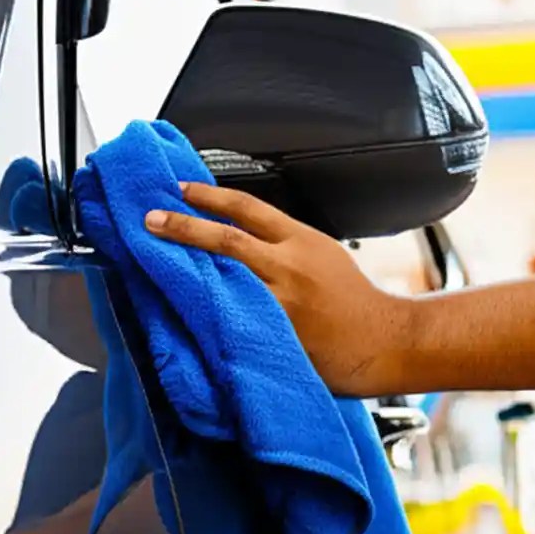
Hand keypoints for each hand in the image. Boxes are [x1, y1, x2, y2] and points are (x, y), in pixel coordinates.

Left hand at [145, 182, 414, 396]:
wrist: (383, 342)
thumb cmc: (354, 301)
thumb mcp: (324, 253)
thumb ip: (283, 243)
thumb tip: (238, 231)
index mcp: (300, 241)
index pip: (247, 208)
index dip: (209, 196)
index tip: (180, 191)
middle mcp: (287, 268)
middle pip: (226, 239)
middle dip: (184, 227)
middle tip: (151, 220)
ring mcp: (279, 303)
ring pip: (223, 280)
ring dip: (185, 270)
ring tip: (154, 261)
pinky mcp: (274, 336)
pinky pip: (233, 321)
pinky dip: (206, 313)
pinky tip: (178, 310)